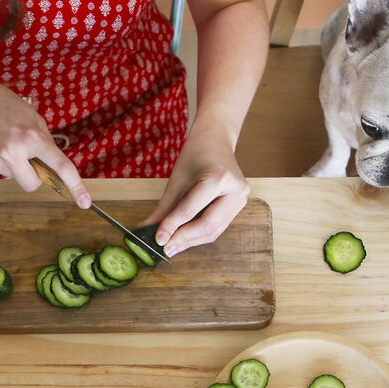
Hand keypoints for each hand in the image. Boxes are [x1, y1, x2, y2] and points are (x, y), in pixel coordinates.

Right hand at [0, 75, 89, 206]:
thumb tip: (55, 167)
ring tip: (3, 142)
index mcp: (31, 137)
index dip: (75, 185)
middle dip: (33, 176)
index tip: (84, 202)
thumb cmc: (5, 105)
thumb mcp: (33, 118)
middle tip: (25, 156)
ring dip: (14, 167)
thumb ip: (46, 143)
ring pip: (15, 178)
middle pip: (32, 185)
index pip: (59, 166)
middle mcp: (12, 151)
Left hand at [142, 128, 249, 256]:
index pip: (191, 209)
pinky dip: (200, 234)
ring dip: (192, 241)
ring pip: (214, 231)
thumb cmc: (196, 153)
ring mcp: (241, 199)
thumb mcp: (177, 178)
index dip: (173, 226)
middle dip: (184, 240)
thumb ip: (164, 207)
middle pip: (207, 226)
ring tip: (172, 247)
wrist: (216, 139)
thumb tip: (147, 229)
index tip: (158, 239)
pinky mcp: (239, 205)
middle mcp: (235, 190)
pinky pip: (218, 226)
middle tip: (165, 249)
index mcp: (219, 177)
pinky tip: (185, 238)